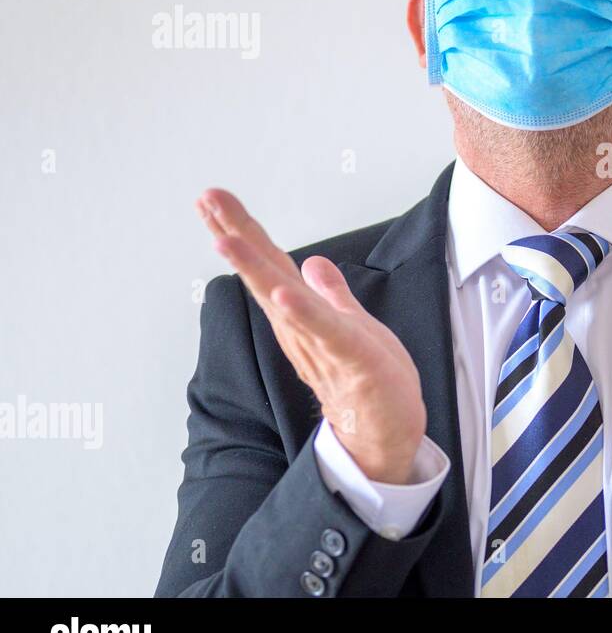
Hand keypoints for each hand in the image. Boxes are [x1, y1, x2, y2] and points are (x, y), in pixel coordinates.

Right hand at [197, 189, 426, 483]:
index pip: (269, 264)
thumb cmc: (370, 381)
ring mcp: (321, 343)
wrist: (385, 433)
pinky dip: (301, 312)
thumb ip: (330, 295)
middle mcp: (301, 326)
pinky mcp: (349, 359)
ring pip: (281, 299)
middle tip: (206, 200)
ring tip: (225, 240)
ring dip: (253, 269)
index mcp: (301, 314)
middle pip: (264, 273)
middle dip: (234, 235)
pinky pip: (323, 332)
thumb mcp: (352, 323)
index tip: (213, 198)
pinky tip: (281, 293)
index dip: (243, 230)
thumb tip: (312, 263)